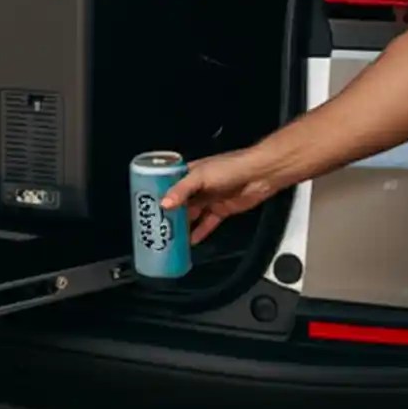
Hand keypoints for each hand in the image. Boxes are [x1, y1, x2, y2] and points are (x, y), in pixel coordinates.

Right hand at [159, 149, 280, 244]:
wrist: (260, 174)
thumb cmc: (230, 167)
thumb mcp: (200, 176)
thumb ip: (182, 191)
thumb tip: (164, 204)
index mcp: (190, 173)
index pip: (169, 185)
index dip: (158, 196)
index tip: (147, 209)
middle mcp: (198, 186)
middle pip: (180, 203)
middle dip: (169, 215)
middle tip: (156, 228)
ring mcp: (210, 198)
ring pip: (192, 215)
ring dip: (183, 226)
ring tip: (170, 238)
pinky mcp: (222, 210)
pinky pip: (208, 223)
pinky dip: (200, 232)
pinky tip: (191, 241)